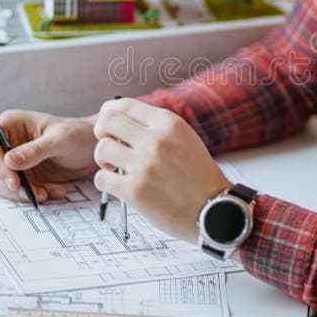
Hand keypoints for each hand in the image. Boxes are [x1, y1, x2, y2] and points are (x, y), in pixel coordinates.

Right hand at [0, 109, 97, 202]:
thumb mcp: (60, 140)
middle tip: (36, 192)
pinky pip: (18, 192)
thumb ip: (35, 150)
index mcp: (10, 124)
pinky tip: (54, 192)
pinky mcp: (22, 176)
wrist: (92, 147)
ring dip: (24, 193)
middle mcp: (7, 142)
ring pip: (2, 184)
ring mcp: (12, 161)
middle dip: (12, 185)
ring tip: (49, 192)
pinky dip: (34, 196)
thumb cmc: (78, 134)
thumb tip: (9, 161)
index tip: (14, 181)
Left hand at [93, 98, 230, 242]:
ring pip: (101, 149)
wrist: (214, 210)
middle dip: (102, 133)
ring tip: (115, 167)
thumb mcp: (185, 138)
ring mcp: (145, 165)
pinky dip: (106, 181)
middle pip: (107, 122)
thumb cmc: (199, 177)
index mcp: (169, 124)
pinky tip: (118, 185)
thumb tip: (123, 118)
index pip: (124, 105)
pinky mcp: (135, 190)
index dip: (109, 114)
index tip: (109, 126)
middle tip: (110, 146)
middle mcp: (156, 140)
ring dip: (103, 159)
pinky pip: (101, 178)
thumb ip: (157, 127)